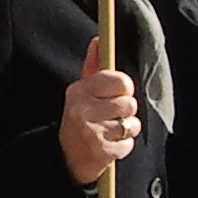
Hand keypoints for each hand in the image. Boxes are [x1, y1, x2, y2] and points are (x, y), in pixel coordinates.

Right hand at [60, 37, 138, 184]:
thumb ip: (93, 66)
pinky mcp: (102, 151)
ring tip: (110, 131)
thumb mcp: (81, 91)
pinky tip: (109, 145)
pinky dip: (123, 146)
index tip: (114, 94)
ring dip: (126, 129)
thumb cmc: (80, 118)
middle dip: (124, 111)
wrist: (66, 157)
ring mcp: (92, 132)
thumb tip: (99, 40)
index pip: (120, 81)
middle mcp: (82, 110)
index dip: (123, 89)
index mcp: (79, 91)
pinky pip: (129, 143)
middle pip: (129, 103)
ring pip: (132, 124)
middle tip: (109, 115)